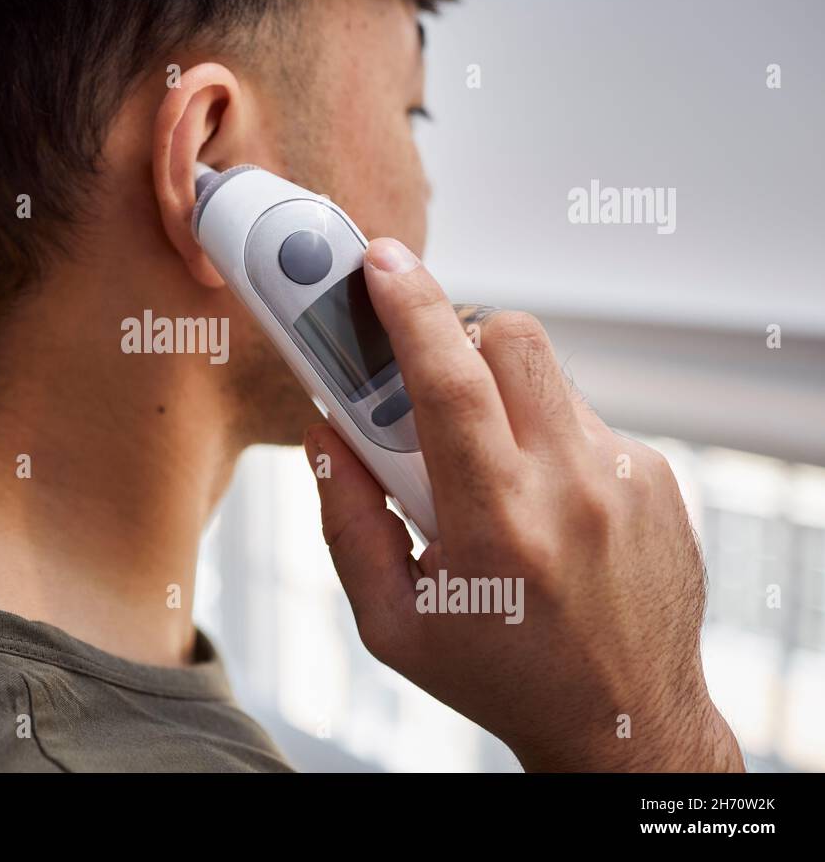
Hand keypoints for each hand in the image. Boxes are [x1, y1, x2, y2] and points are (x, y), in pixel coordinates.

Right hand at [304, 237, 742, 771]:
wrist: (625, 723)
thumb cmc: (500, 674)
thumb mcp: (392, 622)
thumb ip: (347, 525)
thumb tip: (325, 438)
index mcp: (498, 524)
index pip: (448, 381)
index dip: (408, 307)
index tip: (379, 262)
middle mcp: (573, 487)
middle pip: (509, 339)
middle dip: (456, 337)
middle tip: (426, 386)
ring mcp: (627, 477)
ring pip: (547, 374)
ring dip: (500, 395)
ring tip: (488, 468)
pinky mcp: (659, 477)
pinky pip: (583, 416)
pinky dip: (545, 436)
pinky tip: (542, 502)